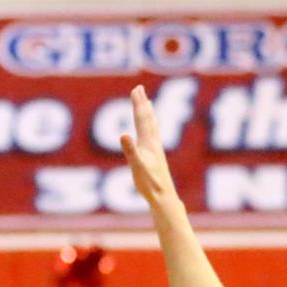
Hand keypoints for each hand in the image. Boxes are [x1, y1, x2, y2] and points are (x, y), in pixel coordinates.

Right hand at [118, 85, 180, 211]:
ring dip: (148, 113)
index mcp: (148, 143)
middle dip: (142, 103)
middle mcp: (153, 143)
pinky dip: (150, 128)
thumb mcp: (136, 167)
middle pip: (147, 118)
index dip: (138, 104)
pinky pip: (152, 136)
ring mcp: (155, 149)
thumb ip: (130, 150)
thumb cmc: (149, 184)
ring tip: (147, 103)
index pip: (141, 119)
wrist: (163, 196)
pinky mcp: (155, 156)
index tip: (136, 89)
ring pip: (151, 126)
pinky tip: (150, 130)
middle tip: (139, 89)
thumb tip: (123, 135)